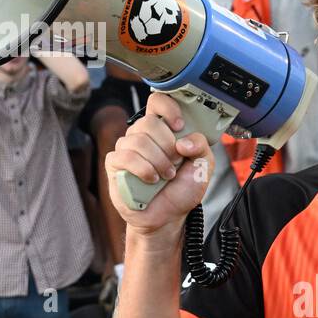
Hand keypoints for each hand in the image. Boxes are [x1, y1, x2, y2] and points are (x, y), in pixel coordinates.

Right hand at [104, 92, 215, 237]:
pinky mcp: (115, 164)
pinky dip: (143, 169)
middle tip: (175, 163)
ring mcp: (126, 148)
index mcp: (163, 129)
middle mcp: (142, 134)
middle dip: (167, 145)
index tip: (179, 126)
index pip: (157, 101)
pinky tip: (152, 179)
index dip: (168, 108)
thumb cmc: (182, 189)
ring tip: (166, 175)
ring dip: (158, 161)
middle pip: (149, 122)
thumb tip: (181, 141)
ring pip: (138, 140)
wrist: (168, 216)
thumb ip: (201, 146)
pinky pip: (124, 156)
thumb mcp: (203, 165)